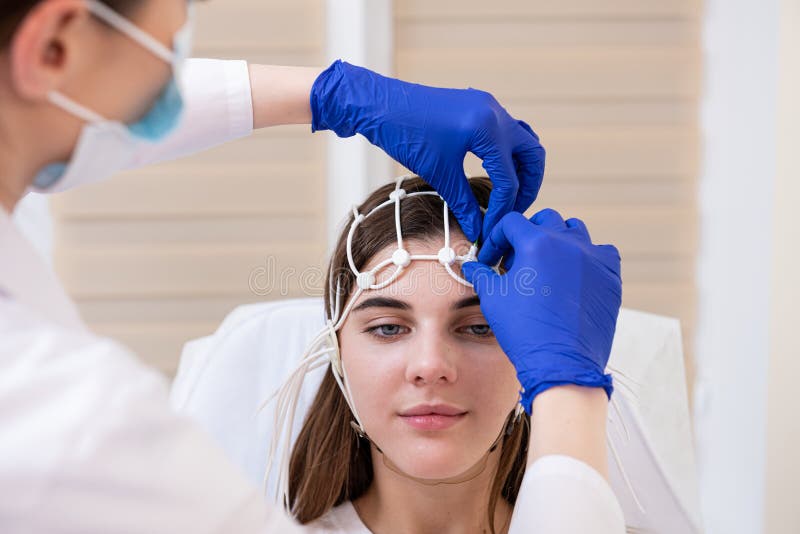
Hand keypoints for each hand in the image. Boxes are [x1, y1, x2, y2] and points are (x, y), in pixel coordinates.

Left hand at [309, 60, 545, 241]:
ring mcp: (488, 106)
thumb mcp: (439, 173)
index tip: (491, 231)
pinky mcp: (478, 107)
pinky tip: (494, 173)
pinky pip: (505, 132)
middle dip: (528, 186)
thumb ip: (464, 203)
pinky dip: (507, 155)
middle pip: (532, 156)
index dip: (502, 210)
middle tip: (514, 211)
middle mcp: (495, 113)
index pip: (509, 178)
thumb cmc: (406, 134)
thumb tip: (478, 232)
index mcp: (489, 129)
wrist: (380, 104)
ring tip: (508, 196)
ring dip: (520, 169)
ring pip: (522, 141)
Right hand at [460, 209, 621, 412]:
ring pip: (575, 231)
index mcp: (537, 243)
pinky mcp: (610, 276)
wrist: (561, 363)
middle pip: (545, 220)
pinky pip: (601, 252)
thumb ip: (481, 273)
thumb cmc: (524, 331)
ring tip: (547, 265)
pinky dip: (586, 258)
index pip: (512, 222)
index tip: (493, 258)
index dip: (496, 239)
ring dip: (557, 241)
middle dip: (528, 234)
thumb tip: (472, 266)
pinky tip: (573, 277)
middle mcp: (568, 243)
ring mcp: (593, 258)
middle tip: (518, 259)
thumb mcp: (493, 298)